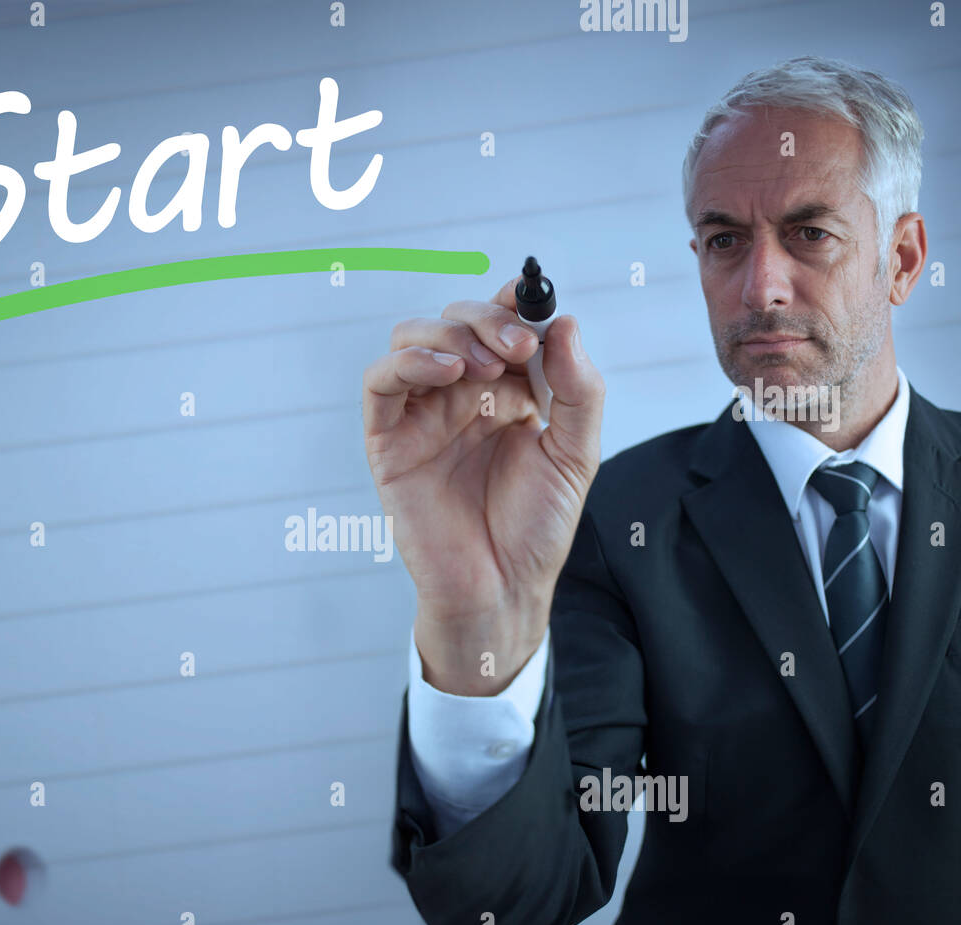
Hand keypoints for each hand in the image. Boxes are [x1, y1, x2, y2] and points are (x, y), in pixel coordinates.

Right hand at [362, 278, 605, 692]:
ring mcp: (423, 414)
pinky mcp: (389, 440)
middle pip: (457, 320)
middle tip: (516, 347)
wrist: (502, 588)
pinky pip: (381, 382)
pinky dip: (408, 362)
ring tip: (483, 365)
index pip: (502, 323)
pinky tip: (445, 372)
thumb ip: (578, 390)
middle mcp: (462, 395)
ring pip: (413, 338)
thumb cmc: (535, 529)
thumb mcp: (577, 454)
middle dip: (487, 320)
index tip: (537, 300)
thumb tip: (565, 324)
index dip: (515, 302)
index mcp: (508, 391)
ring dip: (449, 334)